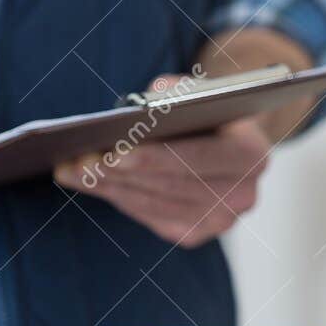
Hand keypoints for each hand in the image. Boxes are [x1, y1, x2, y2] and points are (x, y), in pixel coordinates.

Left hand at [54, 95, 270, 246]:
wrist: (229, 146)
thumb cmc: (209, 112)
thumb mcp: (202, 91)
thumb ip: (179, 92)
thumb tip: (144, 104)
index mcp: (253, 154)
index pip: (203, 158)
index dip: (158, 156)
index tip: (116, 151)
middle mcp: (243, 195)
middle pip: (172, 185)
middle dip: (121, 172)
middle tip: (79, 159)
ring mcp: (220, 221)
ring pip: (154, 203)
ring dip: (109, 186)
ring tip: (72, 168)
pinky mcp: (193, 234)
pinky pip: (148, 215)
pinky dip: (117, 196)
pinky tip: (89, 181)